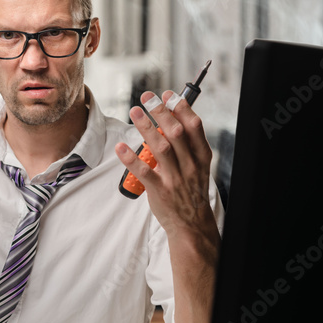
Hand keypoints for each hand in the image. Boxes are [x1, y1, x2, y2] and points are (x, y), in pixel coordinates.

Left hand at [115, 89, 220, 322]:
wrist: (191, 227)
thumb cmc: (191, 194)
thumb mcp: (197, 168)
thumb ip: (187, 146)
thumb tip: (173, 118)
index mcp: (201, 158)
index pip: (194, 126)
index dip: (180, 107)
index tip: (168, 94)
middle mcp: (190, 166)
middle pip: (177, 132)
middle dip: (161, 111)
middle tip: (146, 98)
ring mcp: (176, 179)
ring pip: (162, 147)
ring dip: (147, 127)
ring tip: (134, 112)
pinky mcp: (161, 192)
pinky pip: (145, 172)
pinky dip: (132, 159)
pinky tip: (121, 147)